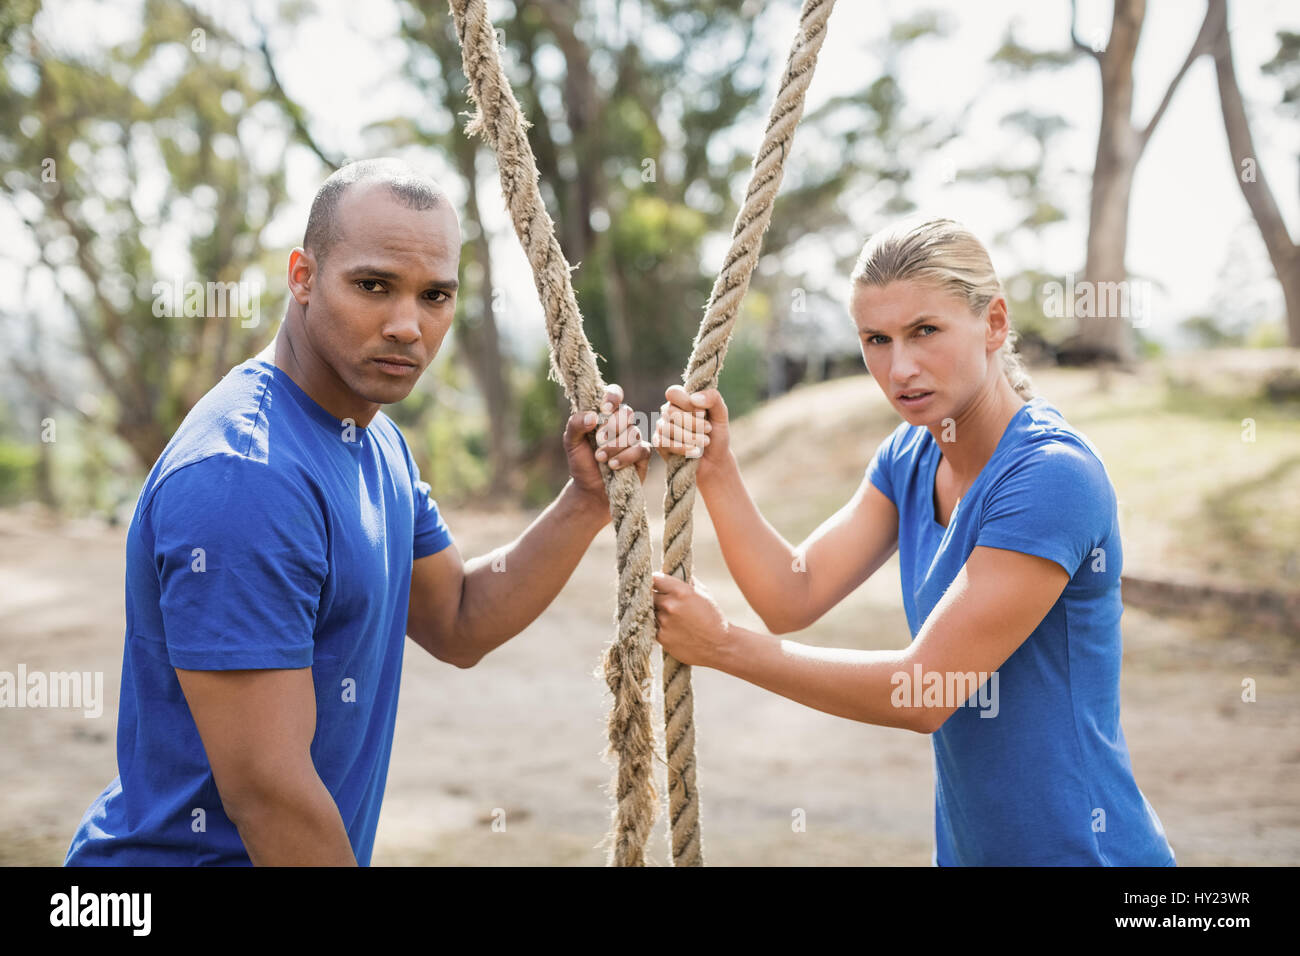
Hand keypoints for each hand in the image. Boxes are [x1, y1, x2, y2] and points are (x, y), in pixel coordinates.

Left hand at [564, 384, 650, 509]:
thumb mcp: (571, 442)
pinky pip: (641, 449)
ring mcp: (634, 438)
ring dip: (614, 446)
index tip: (604, 409)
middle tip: (598, 441)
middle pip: (627, 412)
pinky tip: (613, 466)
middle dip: (612, 427)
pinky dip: (626, 457)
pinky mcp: (642, 455)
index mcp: (605, 414)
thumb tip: (594, 416)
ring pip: (633, 432)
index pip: (615, 394)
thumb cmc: (581, 463)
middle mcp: (622, 423)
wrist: (590, 491)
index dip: (613, 397)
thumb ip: (575, 424)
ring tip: (600, 458)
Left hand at [651, 571, 731, 668]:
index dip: (655, 581)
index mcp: (680, 591)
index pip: (654, 578)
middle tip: (664, 601)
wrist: (719, 646)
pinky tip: (672, 628)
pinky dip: (658, 626)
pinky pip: (652, 627)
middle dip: (654, 596)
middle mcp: (669, 605)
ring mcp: (664, 622)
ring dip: (656, 612)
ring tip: (672, 617)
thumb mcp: (703, 593)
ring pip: (649, 611)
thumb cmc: (713, 617)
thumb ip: (686, 582)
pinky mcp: (661, 637)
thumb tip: (673, 572)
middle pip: (649, 595)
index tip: (657, 584)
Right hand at [652, 386, 729, 474]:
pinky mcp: (660, 444)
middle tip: (708, 429)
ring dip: (689, 436)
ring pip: (667, 428)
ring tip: (705, 441)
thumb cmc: (717, 435)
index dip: (687, 402)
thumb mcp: (721, 414)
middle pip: (670, 411)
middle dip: (693, 422)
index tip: (703, 412)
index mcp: (681, 400)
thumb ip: (713, 398)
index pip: (673, 393)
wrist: (714, 461)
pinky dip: (683, 447)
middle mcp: (668, 412)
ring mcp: (662, 427)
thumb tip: (693, 398)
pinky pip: (664, 443)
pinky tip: (695, 451)